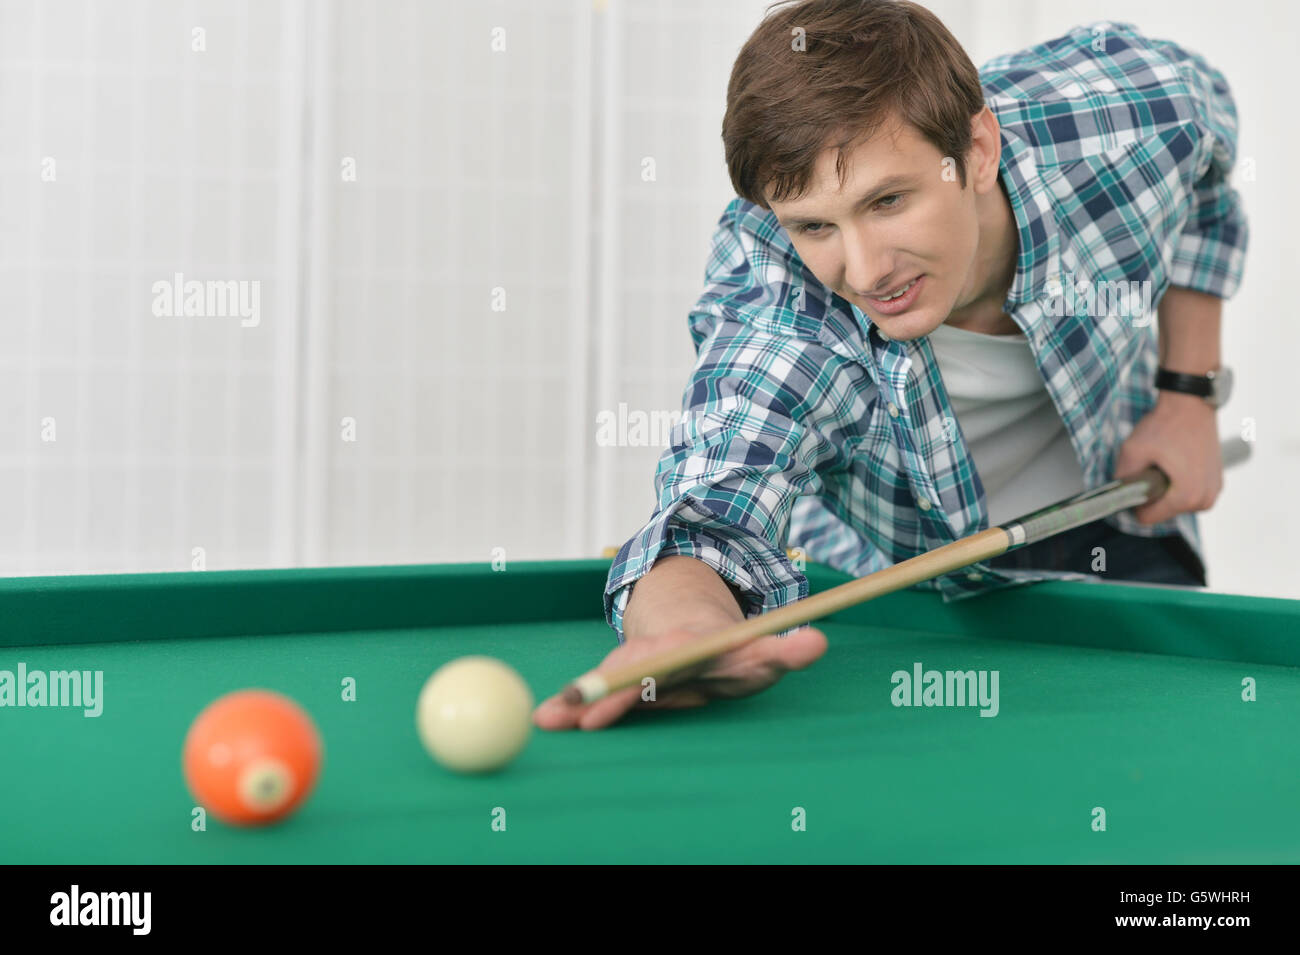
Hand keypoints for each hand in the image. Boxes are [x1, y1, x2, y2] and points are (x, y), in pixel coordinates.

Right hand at [532, 625, 827, 730]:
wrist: (706, 639)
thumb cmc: (734, 653)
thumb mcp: (761, 653)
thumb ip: (787, 652)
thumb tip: (818, 642)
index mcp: (681, 647)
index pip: (656, 660)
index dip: (636, 675)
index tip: (617, 683)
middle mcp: (651, 655)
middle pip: (617, 673)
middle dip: (590, 691)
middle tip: (563, 712)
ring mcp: (633, 670)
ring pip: (600, 684)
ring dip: (572, 701)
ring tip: (544, 718)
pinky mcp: (623, 687)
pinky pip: (595, 697)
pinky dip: (571, 706)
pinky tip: (548, 720)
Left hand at [1114, 392, 1222, 525]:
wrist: (1190, 403)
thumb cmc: (1166, 425)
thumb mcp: (1132, 451)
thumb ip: (1122, 478)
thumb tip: (1117, 493)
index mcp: (1186, 496)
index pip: (1148, 518)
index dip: (1134, 502)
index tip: (1134, 482)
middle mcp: (1205, 498)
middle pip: (1163, 513)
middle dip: (1152, 495)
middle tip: (1150, 468)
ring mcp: (1214, 490)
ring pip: (1177, 505)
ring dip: (1165, 491)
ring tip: (1161, 465)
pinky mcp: (1217, 481)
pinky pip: (1191, 495)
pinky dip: (1178, 486)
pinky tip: (1172, 465)